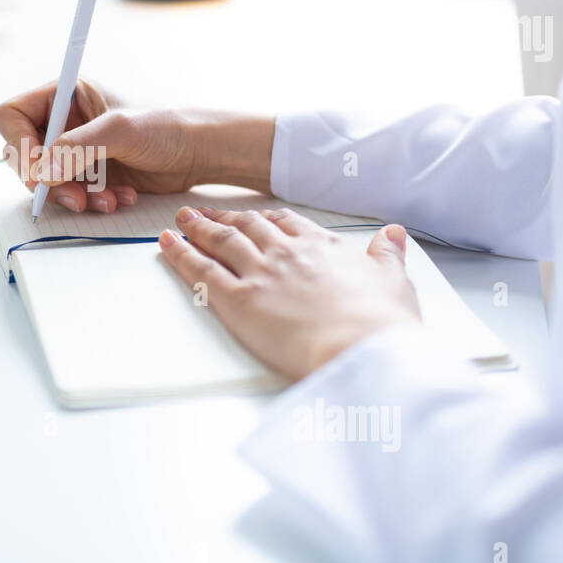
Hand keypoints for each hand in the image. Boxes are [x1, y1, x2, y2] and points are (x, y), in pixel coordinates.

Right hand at [0, 78, 273, 212]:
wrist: (200, 152)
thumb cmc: (167, 125)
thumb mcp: (119, 130)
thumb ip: (75, 148)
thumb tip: (39, 172)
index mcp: (65, 94)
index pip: (12, 116)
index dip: (18, 144)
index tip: (37, 170)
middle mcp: (65, 120)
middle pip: (25, 154)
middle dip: (46, 180)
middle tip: (73, 197)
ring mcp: (76, 148)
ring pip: (47, 180)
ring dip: (72, 196)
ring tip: (104, 201)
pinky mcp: (90, 173)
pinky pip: (71, 193)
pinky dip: (91, 201)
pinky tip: (118, 198)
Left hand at [158, 207, 420, 381]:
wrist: (362, 348)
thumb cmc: (382, 324)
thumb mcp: (395, 282)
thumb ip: (389, 255)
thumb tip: (392, 234)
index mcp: (322, 247)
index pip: (286, 223)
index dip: (265, 219)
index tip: (253, 216)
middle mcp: (287, 253)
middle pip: (248, 227)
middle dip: (224, 218)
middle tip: (205, 214)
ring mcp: (260, 273)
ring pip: (221, 241)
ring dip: (198, 228)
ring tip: (182, 220)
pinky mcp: (238, 300)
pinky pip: (201, 271)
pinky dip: (180, 254)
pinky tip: (167, 243)